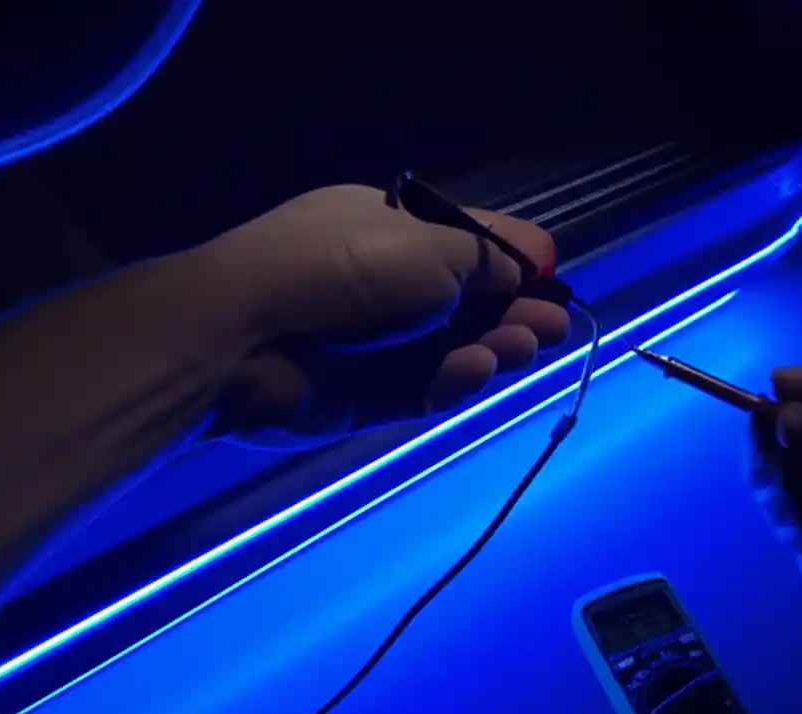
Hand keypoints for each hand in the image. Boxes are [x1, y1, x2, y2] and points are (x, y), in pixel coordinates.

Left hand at [196, 184, 569, 445]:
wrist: (250, 337)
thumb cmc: (345, 267)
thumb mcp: (432, 244)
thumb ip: (490, 259)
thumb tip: (531, 265)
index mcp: (397, 230)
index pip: (472, 244)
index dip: (515, 261)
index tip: (550, 276)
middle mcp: (394, 284)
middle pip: (475, 301)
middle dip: (519, 310)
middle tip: (552, 325)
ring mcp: (386, 342)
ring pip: (461, 348)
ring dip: (499, 345)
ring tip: (524, 345)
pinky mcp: (378, 395)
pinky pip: (434, 387)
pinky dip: (460, 378)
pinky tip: (479, 368)